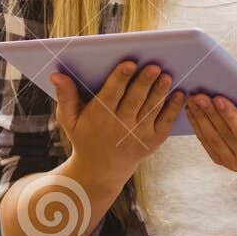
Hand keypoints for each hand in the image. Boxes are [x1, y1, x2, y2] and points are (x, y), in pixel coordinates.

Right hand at [52, 62, 184, 191]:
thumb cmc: (84, 137)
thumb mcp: (70, 119)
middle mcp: (120, 126)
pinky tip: (180, 94)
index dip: (121, 78)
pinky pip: (165, 122)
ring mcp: (139, 135)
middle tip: (155, 66)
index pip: (112, 94)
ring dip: (161, 92)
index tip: (129, 63)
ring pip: (152, 109)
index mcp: (100, 117)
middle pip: (135, 100)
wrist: (100, 171)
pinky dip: (173, 108)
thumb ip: (66, 96)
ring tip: (167, 76)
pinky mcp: (152, 141)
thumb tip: (56, 74)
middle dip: (145, 83)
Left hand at [187, 94, 236, 171]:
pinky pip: (206, 142)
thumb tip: (230, 87)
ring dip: (200, 118)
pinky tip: (192, 111)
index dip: (231, 116)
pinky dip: (198, 125)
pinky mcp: (222, 162)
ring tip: (192, 100)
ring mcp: (235, 165)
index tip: (218, 98)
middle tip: (199, 96)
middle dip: (210, 114)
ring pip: (213, 139)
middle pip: (226, 135)